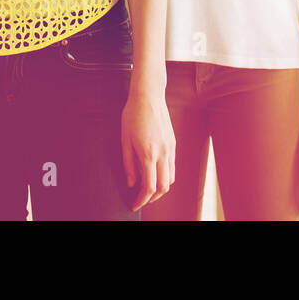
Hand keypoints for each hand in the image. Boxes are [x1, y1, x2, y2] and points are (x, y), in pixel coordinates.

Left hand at [120, 87, 174, 210]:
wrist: (149, 95)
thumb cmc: (133, 115)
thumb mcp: (124, 140)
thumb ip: (128, 164)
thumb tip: (131, 183)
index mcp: (148, 154)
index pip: (150, 187)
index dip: (142, 199)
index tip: (135, 204)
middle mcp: (163, 153)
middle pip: (164, 187)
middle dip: (153, 197)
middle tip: (142, 199)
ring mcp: (171, 148)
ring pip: (171, 178)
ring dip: (161, 188)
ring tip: (148, 188)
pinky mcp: (173, 143)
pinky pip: (172, 166)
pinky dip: (166, 175)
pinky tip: (155, 173)